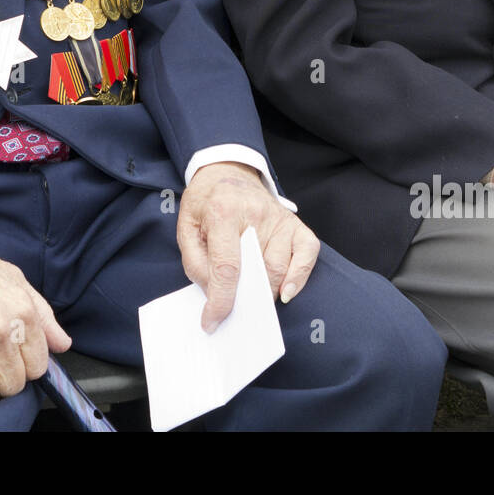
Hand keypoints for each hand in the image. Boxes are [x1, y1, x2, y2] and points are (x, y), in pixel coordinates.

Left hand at [177, 162, 318, 332]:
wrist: (226, 172)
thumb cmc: (205, 204)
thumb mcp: (186, 228)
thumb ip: (195, 262)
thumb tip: (214, 294)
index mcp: (223, 212)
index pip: (227, 266)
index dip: (221, 301)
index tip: (213, 322)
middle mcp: (255, 213)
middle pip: (258, 269)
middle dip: (247, 299)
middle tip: (235, 313)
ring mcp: (279, 217)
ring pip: (280, 266)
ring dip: (268, 292)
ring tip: (252, 301)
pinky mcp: (294, 222)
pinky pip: (308, 252)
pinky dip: (300, 276)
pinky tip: (285, 291)